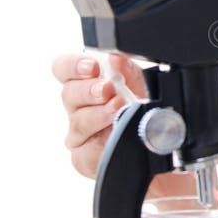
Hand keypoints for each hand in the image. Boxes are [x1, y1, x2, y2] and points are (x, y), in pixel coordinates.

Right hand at [52, 52, 146, 178]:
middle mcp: (77, 107)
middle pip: (69, 94)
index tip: (92, 67)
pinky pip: (86, 151)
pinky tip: (115, 135)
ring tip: (118, 109)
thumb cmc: (140, 110)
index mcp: (85, 83)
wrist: (154, 145)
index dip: (73, 65)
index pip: (63, 68)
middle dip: (90, 90)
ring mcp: (78, 134)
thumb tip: (115, 59)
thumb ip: (128, 71)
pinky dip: (103, 142)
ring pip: (78, 122)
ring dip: (99, 114)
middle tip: (108, 89)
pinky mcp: (83, 158)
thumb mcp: (140, 86)